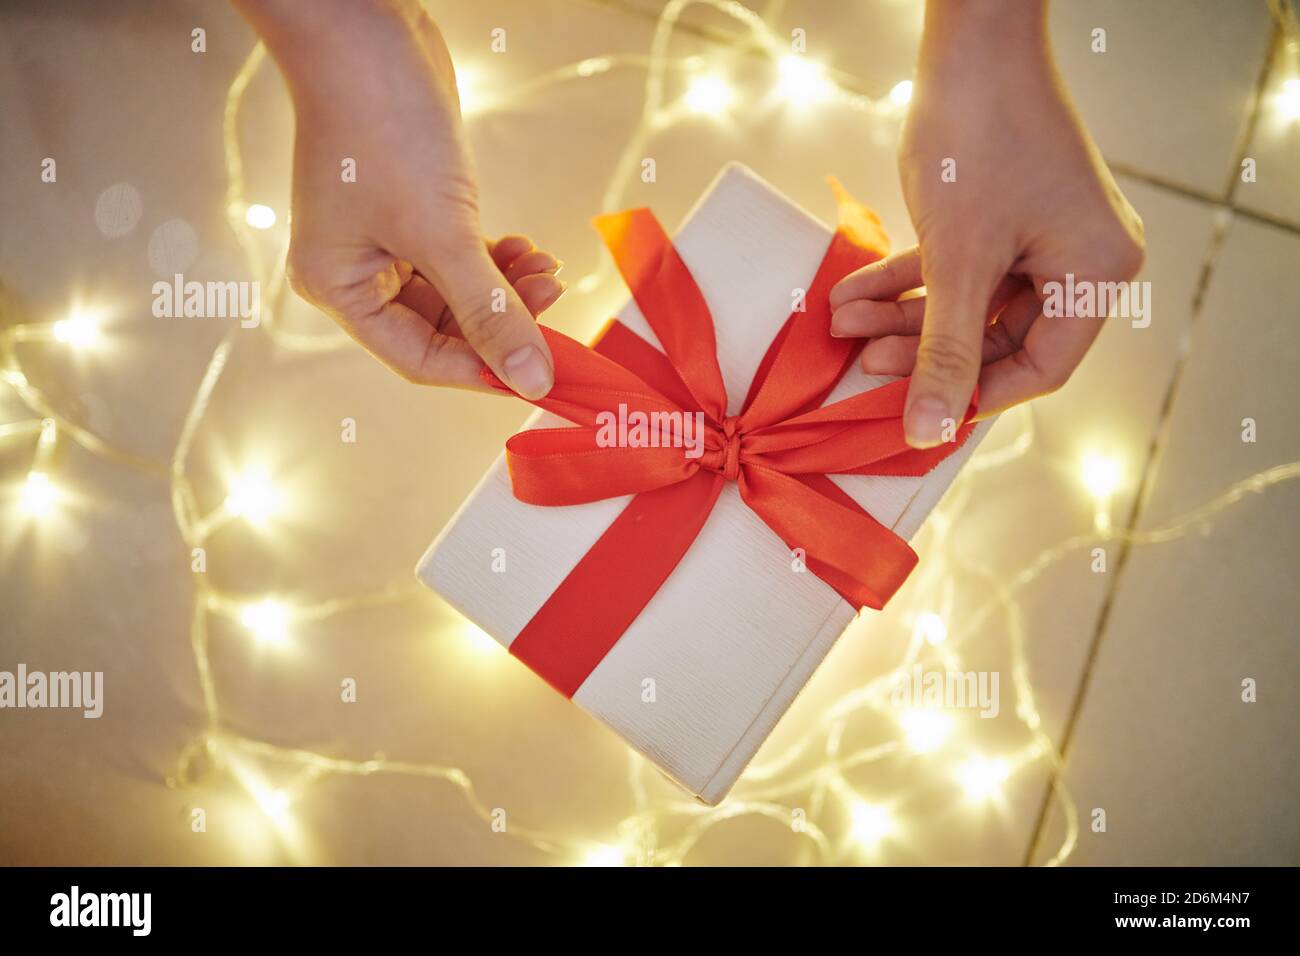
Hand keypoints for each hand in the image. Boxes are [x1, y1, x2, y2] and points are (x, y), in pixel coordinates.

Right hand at [234, 0, 559, 396]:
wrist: (368, 32)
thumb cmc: (380, 125)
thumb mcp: (441, 234)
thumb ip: (489, 311)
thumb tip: (530, 378)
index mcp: (340, 289)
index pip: (420, 358)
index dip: (484, 369)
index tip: (540, 371)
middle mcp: (357, 272)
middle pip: (443, 329)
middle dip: (502, 320)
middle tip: (553, 302)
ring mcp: (385, 241)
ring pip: (458, 293)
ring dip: (506, 288)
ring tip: (546, 269)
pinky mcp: (414, 212)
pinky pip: (461, 258)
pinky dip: (496, 260)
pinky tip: (527, 249)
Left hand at [830, 0, 1143, 446]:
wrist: (971, 39)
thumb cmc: (981, 137)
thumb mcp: (960, 259)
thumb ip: (944, 351)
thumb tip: (929, 430)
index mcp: (1097, 274)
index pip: (1041, 368)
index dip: (975, 395)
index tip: (917, 412)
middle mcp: (1081, 258)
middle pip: (996, 337)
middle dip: (921, 349)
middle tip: (861, 363)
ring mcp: (1042, 235)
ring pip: (967, 302)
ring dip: (902, 315)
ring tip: (842, 326)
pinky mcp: (1004, 214)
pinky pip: (958, 265)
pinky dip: (908, 279)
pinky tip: (852, 293)